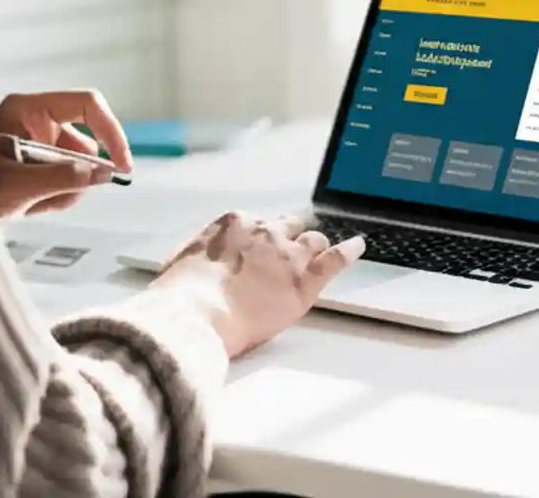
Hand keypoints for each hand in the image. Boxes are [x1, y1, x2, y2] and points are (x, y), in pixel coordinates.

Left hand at [0, 91, 133, 217]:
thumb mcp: (17, 186)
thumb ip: (63, 178)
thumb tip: (106, 174)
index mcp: (27, 109)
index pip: (86, 105)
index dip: (111, 131)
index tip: (121, 163)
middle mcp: (36, 121)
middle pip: (86, 143)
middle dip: (78, 175)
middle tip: (60, 196)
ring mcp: (40, 144)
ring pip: (81, 167)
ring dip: (66, 190)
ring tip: (33, 203)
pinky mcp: (41, 164)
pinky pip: (70, 181)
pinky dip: (58, 198)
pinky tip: (31, 205)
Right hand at [151, 212, 365, 357]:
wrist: (195, 314)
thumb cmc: (181, 295)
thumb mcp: (183, 263)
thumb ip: (200, 257)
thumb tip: (195, 267)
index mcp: (234, 224)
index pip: (256, 225)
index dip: (259, 241)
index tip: (257, 252)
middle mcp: (265, 232)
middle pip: (289, 227)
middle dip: (289, 239)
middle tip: (287, 255)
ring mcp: (288, 255)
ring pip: (313, 241)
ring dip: (314, 250)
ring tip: (315, 259)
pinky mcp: (303, 281)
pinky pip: (335, 259)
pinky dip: (348, 252)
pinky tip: (358, 247)